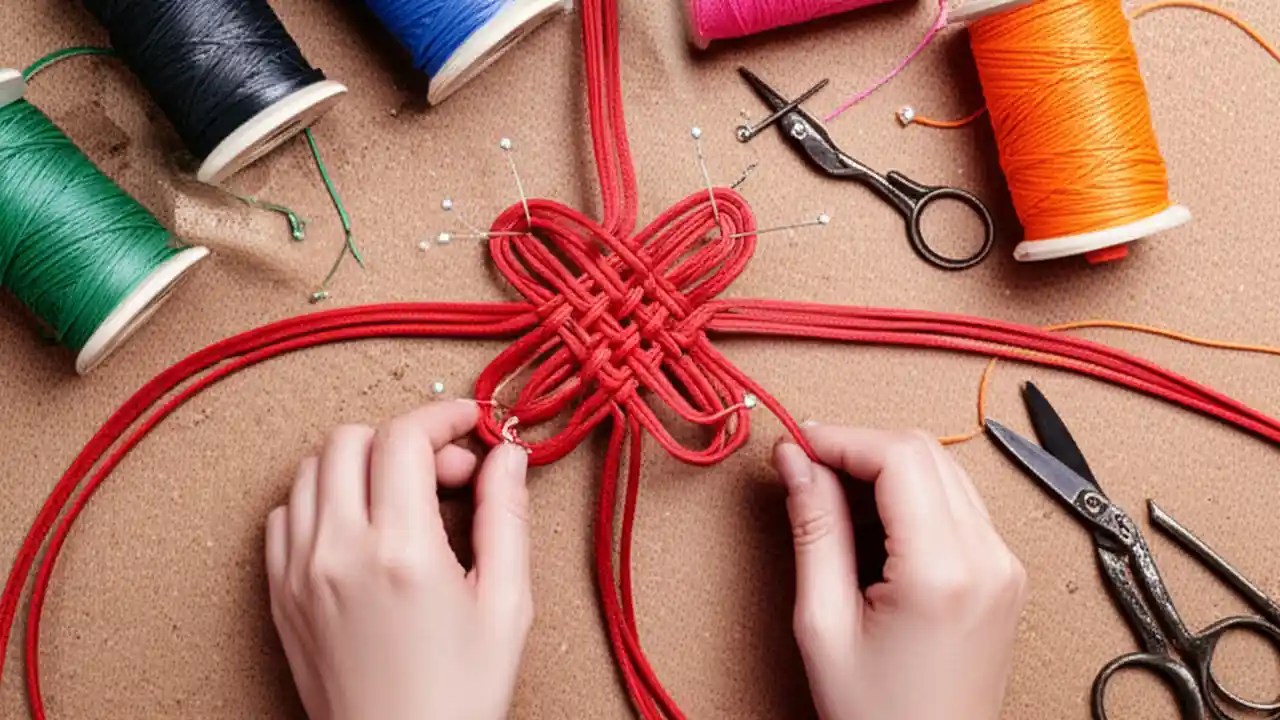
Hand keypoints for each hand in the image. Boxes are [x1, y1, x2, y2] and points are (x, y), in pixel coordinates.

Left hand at [264, 400, 532, 719]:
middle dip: (404, 439)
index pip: (404, 437)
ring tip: (403, 499)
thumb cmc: (459, 694)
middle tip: (446, 474)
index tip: (469, 425)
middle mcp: (340, 551)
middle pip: (352, 439)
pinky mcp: (279, 594)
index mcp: (403, 551)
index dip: (442, 418)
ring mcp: (300, 572)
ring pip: (312, 469)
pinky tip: (361, 527)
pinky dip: (323, 501)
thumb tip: (507, 455)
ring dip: (361, 465)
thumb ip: (505, 516)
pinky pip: (285, 514)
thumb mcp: (506, 603)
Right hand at [772, 426, 1026, 719]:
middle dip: (860, 447)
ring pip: (943, 471)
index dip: (841, 437)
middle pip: (925, 452)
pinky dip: (911, 496)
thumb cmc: (879, 717)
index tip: (797, 443)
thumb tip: (796, 463)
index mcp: (943, 571)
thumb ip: (813, 529)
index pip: (899, 456)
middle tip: (805, 465)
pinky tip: (872, 523)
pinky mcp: (1004, 574)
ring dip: (885, 468)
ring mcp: (1004, 565)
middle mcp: (988, 559)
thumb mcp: (823, 622)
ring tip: (833, 497)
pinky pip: (958, 504)